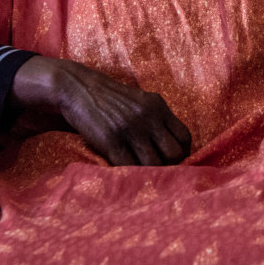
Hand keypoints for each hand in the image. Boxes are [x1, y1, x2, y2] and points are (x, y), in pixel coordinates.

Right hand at [10, 56, 190, 165]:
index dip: (182, 153)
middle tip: (157, 171)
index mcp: (158, 106)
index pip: (184, 137)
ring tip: (141, 175)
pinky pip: (128, 167)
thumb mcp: (140, 101)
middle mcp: (148, 117)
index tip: (172, 160)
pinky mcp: (111, 140)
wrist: (78, 88)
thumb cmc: (110, 98)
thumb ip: (157, 118)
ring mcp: (130, 129)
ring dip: (149, 174)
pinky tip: (125, 174)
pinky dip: (129, 174)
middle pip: (174, 153)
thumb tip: (174, 145)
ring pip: (153, 164)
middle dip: (169, 166)